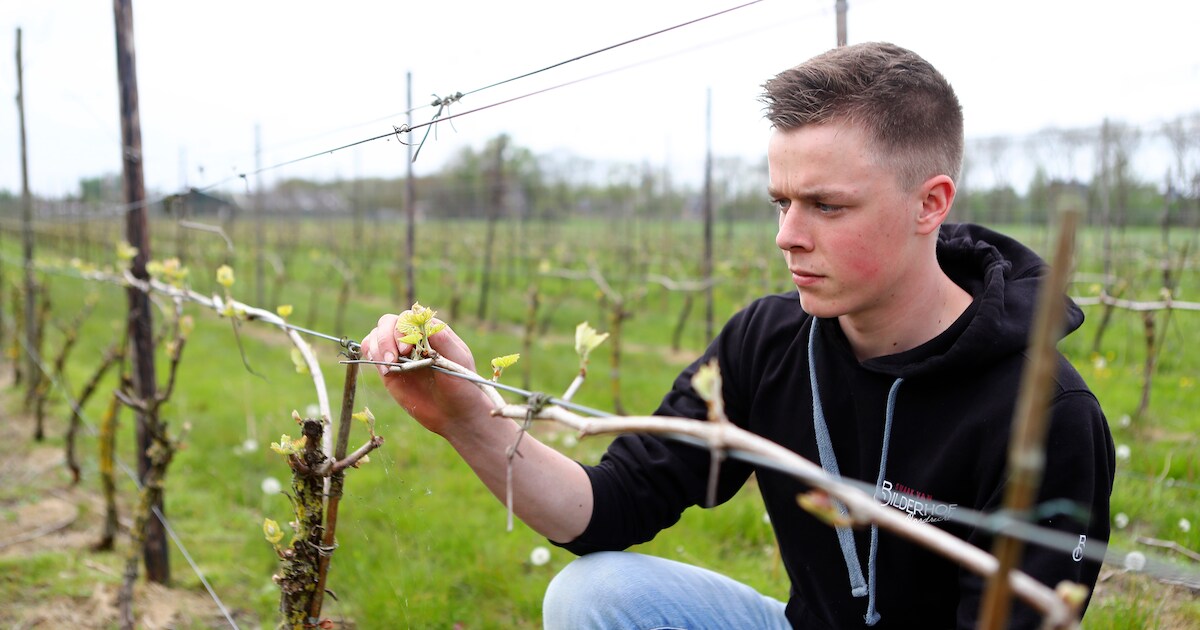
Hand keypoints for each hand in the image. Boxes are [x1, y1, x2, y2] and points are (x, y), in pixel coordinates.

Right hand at [360, 311, 492, 436]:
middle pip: (389, 322)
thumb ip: (444, 342)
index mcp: (432, 332)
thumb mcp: (459, 363)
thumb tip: (426, 323)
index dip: (405, 328)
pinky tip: (385, 369)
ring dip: (378, 346)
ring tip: (390, 367)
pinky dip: (370, 354)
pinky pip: (371, 351)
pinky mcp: (389, 368)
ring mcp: (399, 353)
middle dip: (388, 337)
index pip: (411, 316)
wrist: (454, 414)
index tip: (408, 349)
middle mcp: (414, 339)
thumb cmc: (463, 386)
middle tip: (396, 358)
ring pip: (377, 334)